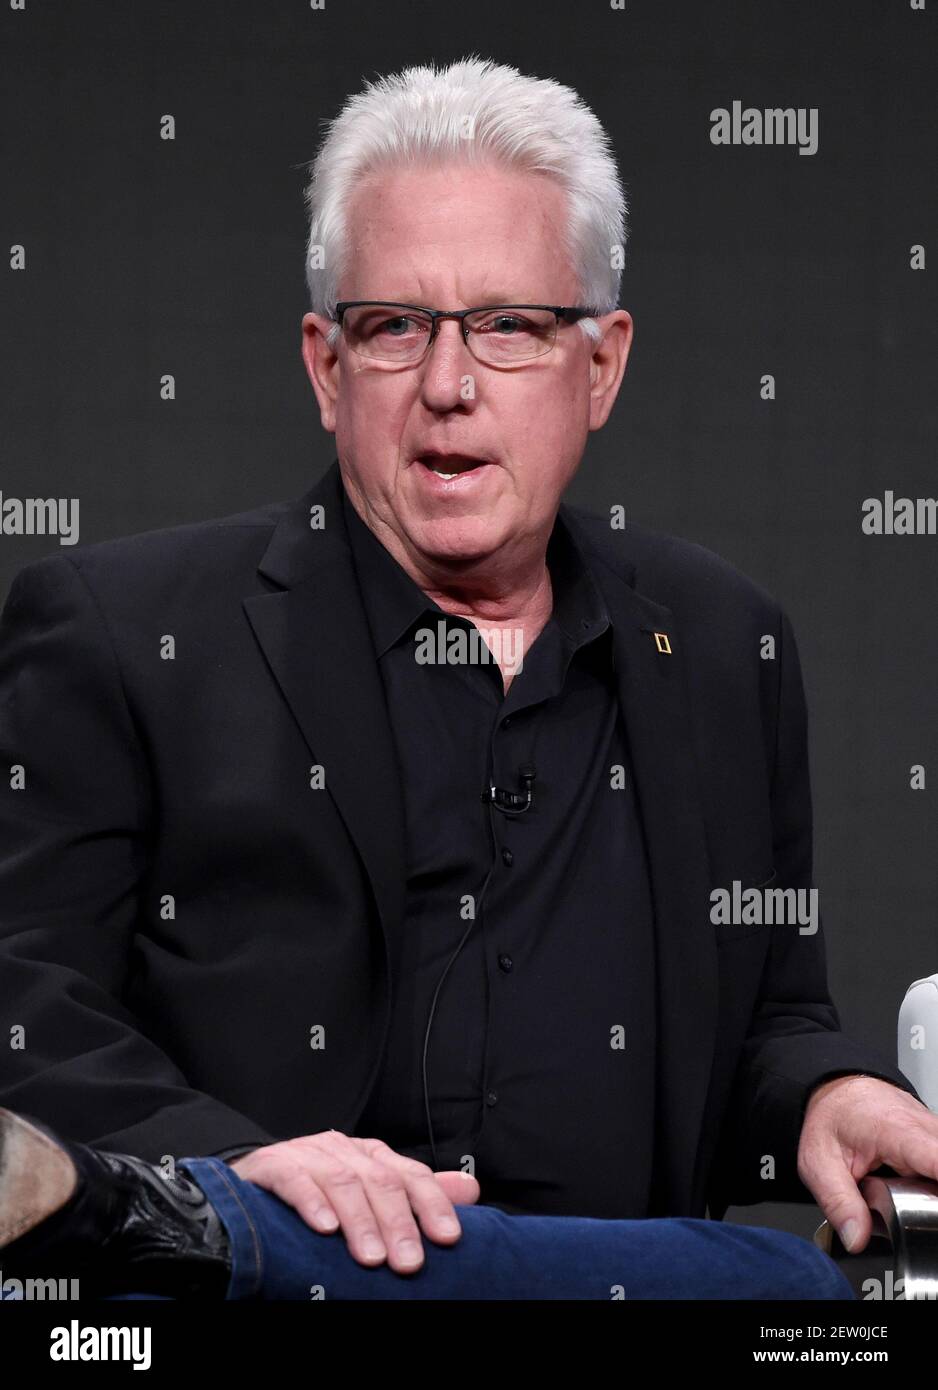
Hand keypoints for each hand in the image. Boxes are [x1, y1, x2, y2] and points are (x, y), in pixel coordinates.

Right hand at [227, 1130, 479, 1272]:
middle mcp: (344, 1150)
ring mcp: (309, 1154)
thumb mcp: (371, 1189)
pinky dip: (312, 1202)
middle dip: (398, 1223)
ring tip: (372, 1257)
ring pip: (342, 1181)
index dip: (432, 1204)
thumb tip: (471, 1189)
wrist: (255, 1178)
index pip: (410, 1175)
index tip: (448, 1238)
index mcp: (372, 1156)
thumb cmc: (320, 1189)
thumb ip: (418, 1192)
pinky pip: (295, 1179)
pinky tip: (324, 1227)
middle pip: (379, 1181)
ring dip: (360, 1221)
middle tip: (409, 1262)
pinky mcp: (275, 1165)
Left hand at [798, 1073, 936, 1252]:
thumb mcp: (819, 1163)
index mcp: (896, 1131)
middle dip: (930, 1198)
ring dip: (928, 1190)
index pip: (937, 1160)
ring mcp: (936, 1132)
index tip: (931, 1203)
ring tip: (892, 1187)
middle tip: (895, 1200)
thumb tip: (857, 1239)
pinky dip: (928, 1182)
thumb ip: (839, 1203)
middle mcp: (924, 1127)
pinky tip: (910, 1185)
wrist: (838, 1089)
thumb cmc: (831, 1118)